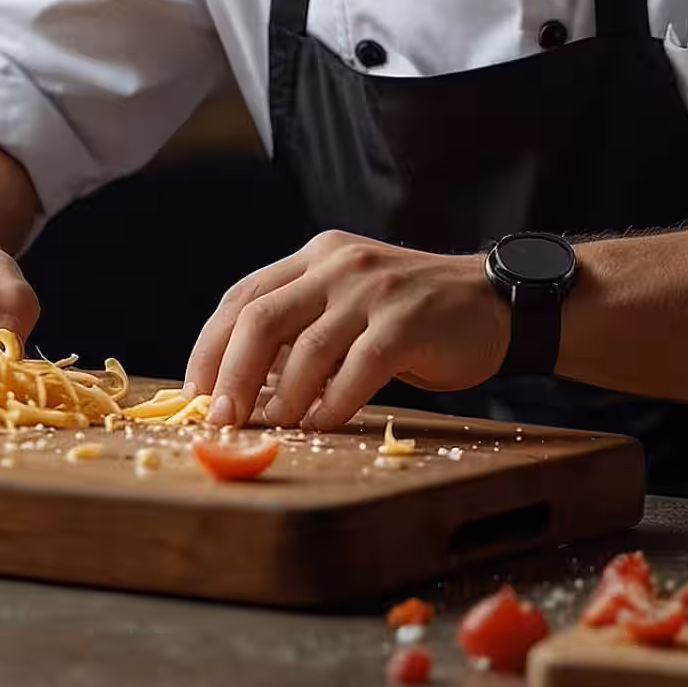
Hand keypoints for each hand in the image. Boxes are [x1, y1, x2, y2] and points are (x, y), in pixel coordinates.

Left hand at [184, 230, 510, 431]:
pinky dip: (333, 405)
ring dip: (282, 399)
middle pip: (261, 318)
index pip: (243, 296)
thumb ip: (301, 326)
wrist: (492, 303)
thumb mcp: (349, 302)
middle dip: (232, 375)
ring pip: (306, 349)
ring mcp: (374, 291)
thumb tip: (239, 385)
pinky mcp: (408, 322)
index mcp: (316, 257)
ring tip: (273, 428)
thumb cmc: (412, 316)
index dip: (210, 347)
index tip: (194, 392)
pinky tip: (324, 424)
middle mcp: (339, 265)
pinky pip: (357, 370)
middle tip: (221, 420)